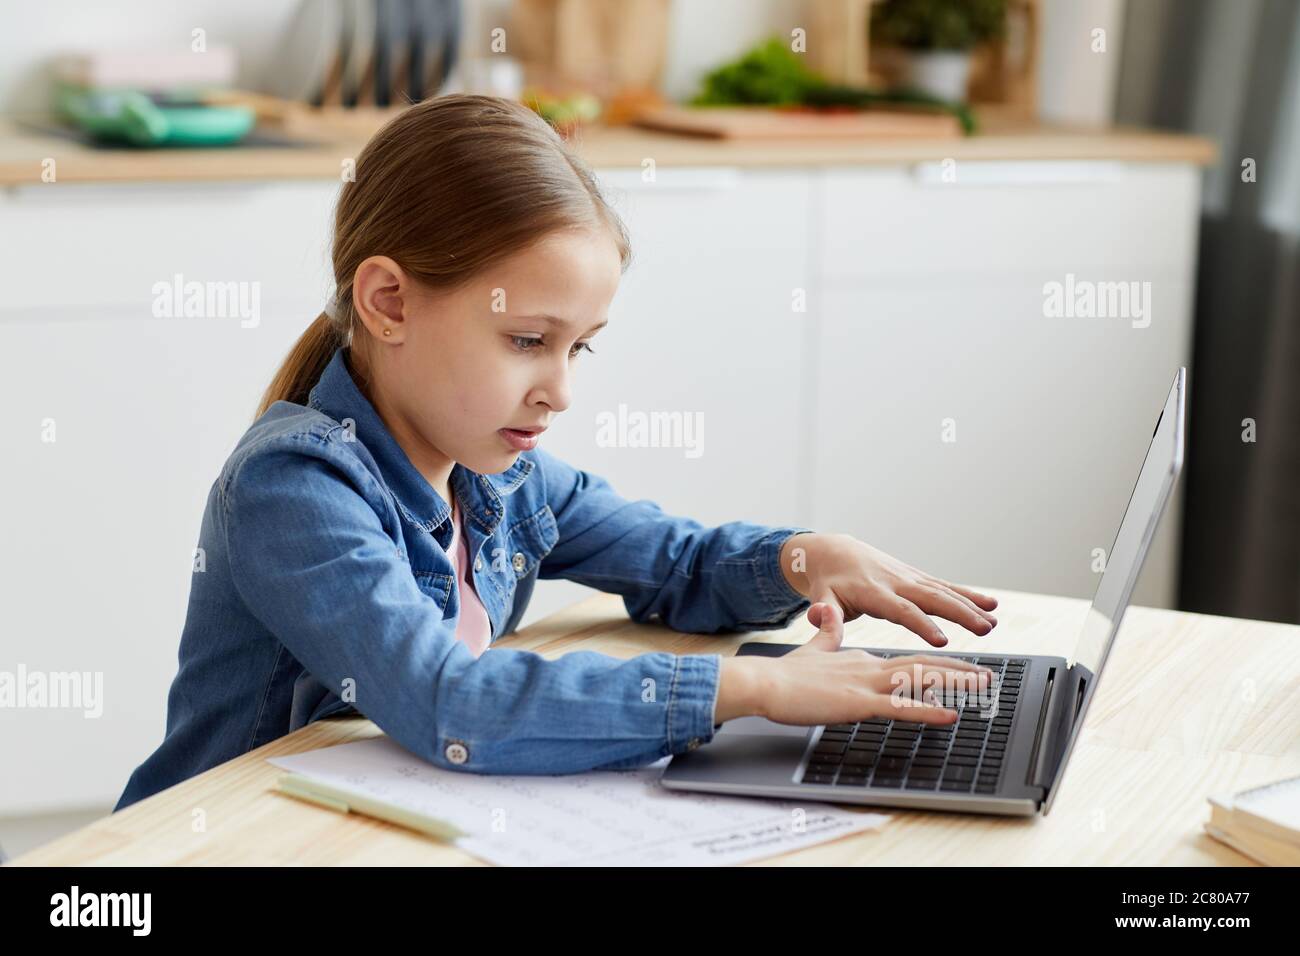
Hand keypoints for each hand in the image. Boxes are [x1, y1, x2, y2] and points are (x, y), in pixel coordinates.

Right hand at [718, 602, 995, 725]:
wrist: (764, 682)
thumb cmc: (785, 675)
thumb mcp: (813, 651)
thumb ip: (827, 635)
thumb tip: (831, 617)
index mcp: (861, 659)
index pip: (905, 660)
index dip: (935, 664)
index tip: (959, 669)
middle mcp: (869, 666)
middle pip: (922, 664)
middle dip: (959, 669)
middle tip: (988, 675)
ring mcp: (865, 683)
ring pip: (919, 679)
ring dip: (954, 683)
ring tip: (983, 686)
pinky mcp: (858, 702)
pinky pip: (900, 707)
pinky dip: (928, 710)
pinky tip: (950, 715)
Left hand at [780, 532, 998, 647]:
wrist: (835, 552)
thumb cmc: (828, 582)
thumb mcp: (821, 596)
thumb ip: (823, 612)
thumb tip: (817, 616)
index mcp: (872, 592)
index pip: (901, 610)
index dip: (921, 625)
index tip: (941, 640)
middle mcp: (896, 582)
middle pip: (932, 598)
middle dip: (959, 614)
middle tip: (984, 629)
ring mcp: (909, 578)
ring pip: (944, 592)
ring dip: (971, 606)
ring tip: (994, 621)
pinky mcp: (917, 577)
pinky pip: (946, 587)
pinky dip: (969, 595)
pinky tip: (992, 604)